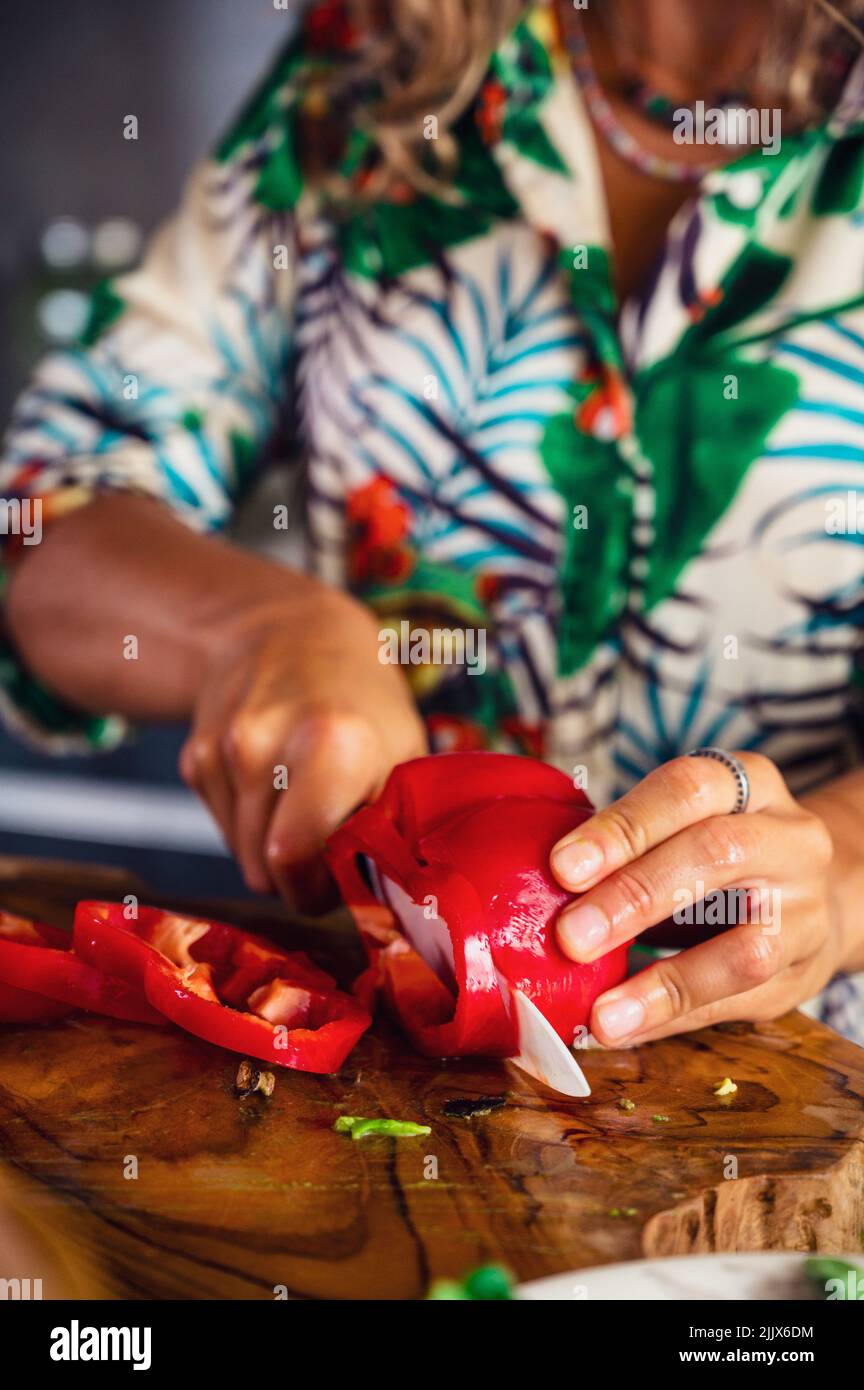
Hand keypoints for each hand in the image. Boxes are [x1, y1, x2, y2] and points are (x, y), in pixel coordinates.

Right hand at [180, 589, 426, 900]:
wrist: (289, 632)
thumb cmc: (362, 703)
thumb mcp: (402, 753)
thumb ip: (395, 827)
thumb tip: (389, 903)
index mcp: (328, 745)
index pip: (297, 862)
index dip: (321, 888)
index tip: (344, 878)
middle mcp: (263, 745)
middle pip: (266, 869)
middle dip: (300, 877)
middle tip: (332, 844)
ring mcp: (221, 750)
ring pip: (243, 856)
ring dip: (275, 851)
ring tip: (306, 804)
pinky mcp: (195, 757)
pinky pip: (223, 828)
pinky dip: (251, 824)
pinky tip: (275, 783)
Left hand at [550, 753, 839, 1045]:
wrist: (812, 897)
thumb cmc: (719, 855)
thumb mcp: (686, 824)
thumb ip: (629, 845)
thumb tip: (537, 886)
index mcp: (750, 783)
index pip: (688, 788)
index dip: (624, 827)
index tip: (562, 866)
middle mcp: (791, 839)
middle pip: (718, 853)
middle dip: (636, 895)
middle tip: (570, 937)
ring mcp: (806, 909)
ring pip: (747, 947)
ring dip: (665, 983)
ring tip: (602, 1013)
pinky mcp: (805, 973)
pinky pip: (740, 1003)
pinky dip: (674, 1018)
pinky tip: (624, 1028)